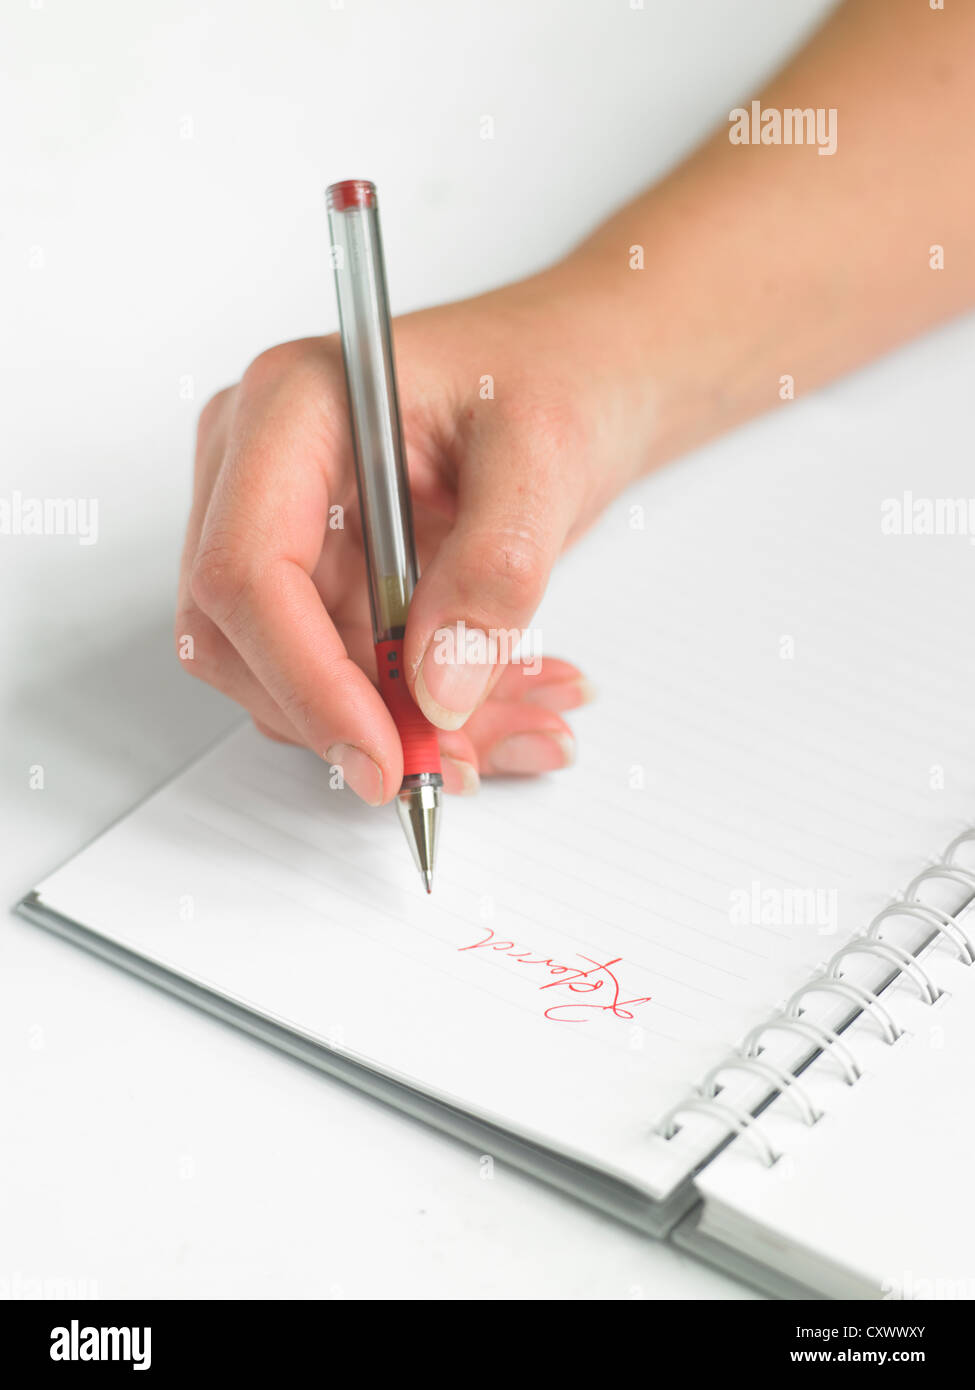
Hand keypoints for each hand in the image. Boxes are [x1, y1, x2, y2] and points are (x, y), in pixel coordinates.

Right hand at [175, 266, 642, 803]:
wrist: (577, 371)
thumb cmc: (553, 373)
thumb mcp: (545, 456)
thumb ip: (493, 572)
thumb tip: (437, 690)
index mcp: (292, 409)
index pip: (245, 568)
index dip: (304, 678)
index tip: (383, 751)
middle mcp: (263, 470)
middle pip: (244, 640)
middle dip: (349, 720)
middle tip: (456, 762)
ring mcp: (288, 528)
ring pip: (300, 678)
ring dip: (408, 727)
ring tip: (528, 720)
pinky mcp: (326, 579)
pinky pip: (351, 677)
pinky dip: (429, 713)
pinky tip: (513, 707)